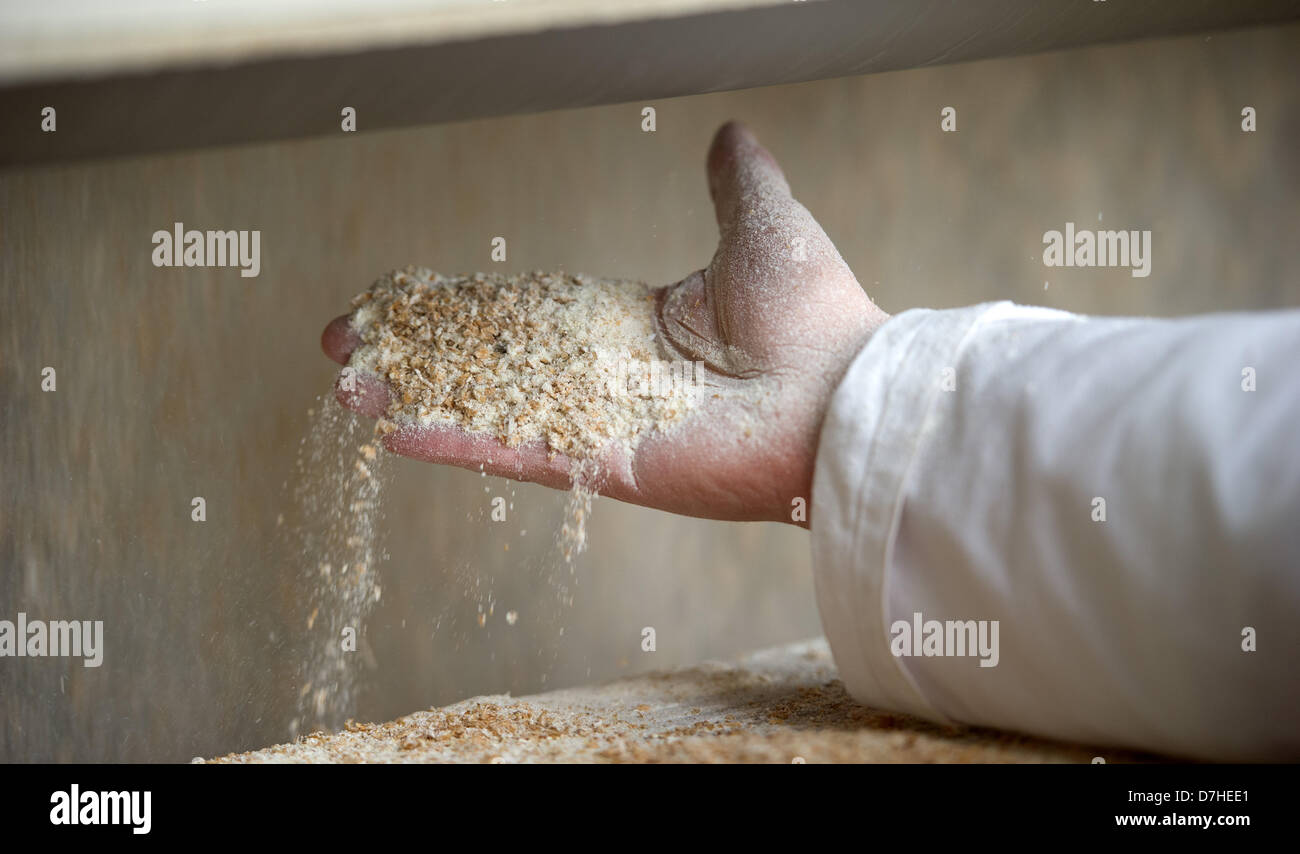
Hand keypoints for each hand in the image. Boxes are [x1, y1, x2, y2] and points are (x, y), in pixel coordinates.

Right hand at [321, 121, 888, 525]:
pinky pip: (517, 455)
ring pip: (487, 408)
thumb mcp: (762, 225)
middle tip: (342, 343)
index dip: (460, 306)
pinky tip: (389, 431)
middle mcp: (606, 381)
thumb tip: (729, 134)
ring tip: (342, 386)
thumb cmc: (816, 317)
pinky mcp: (604, 466)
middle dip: (412, 353)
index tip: (403, 297)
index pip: (523, 315)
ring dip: (412, 397)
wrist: (847, 397)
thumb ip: (733, 183)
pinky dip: (455, 443)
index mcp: (630, 328)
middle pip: (486, 363)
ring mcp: (600, 427)